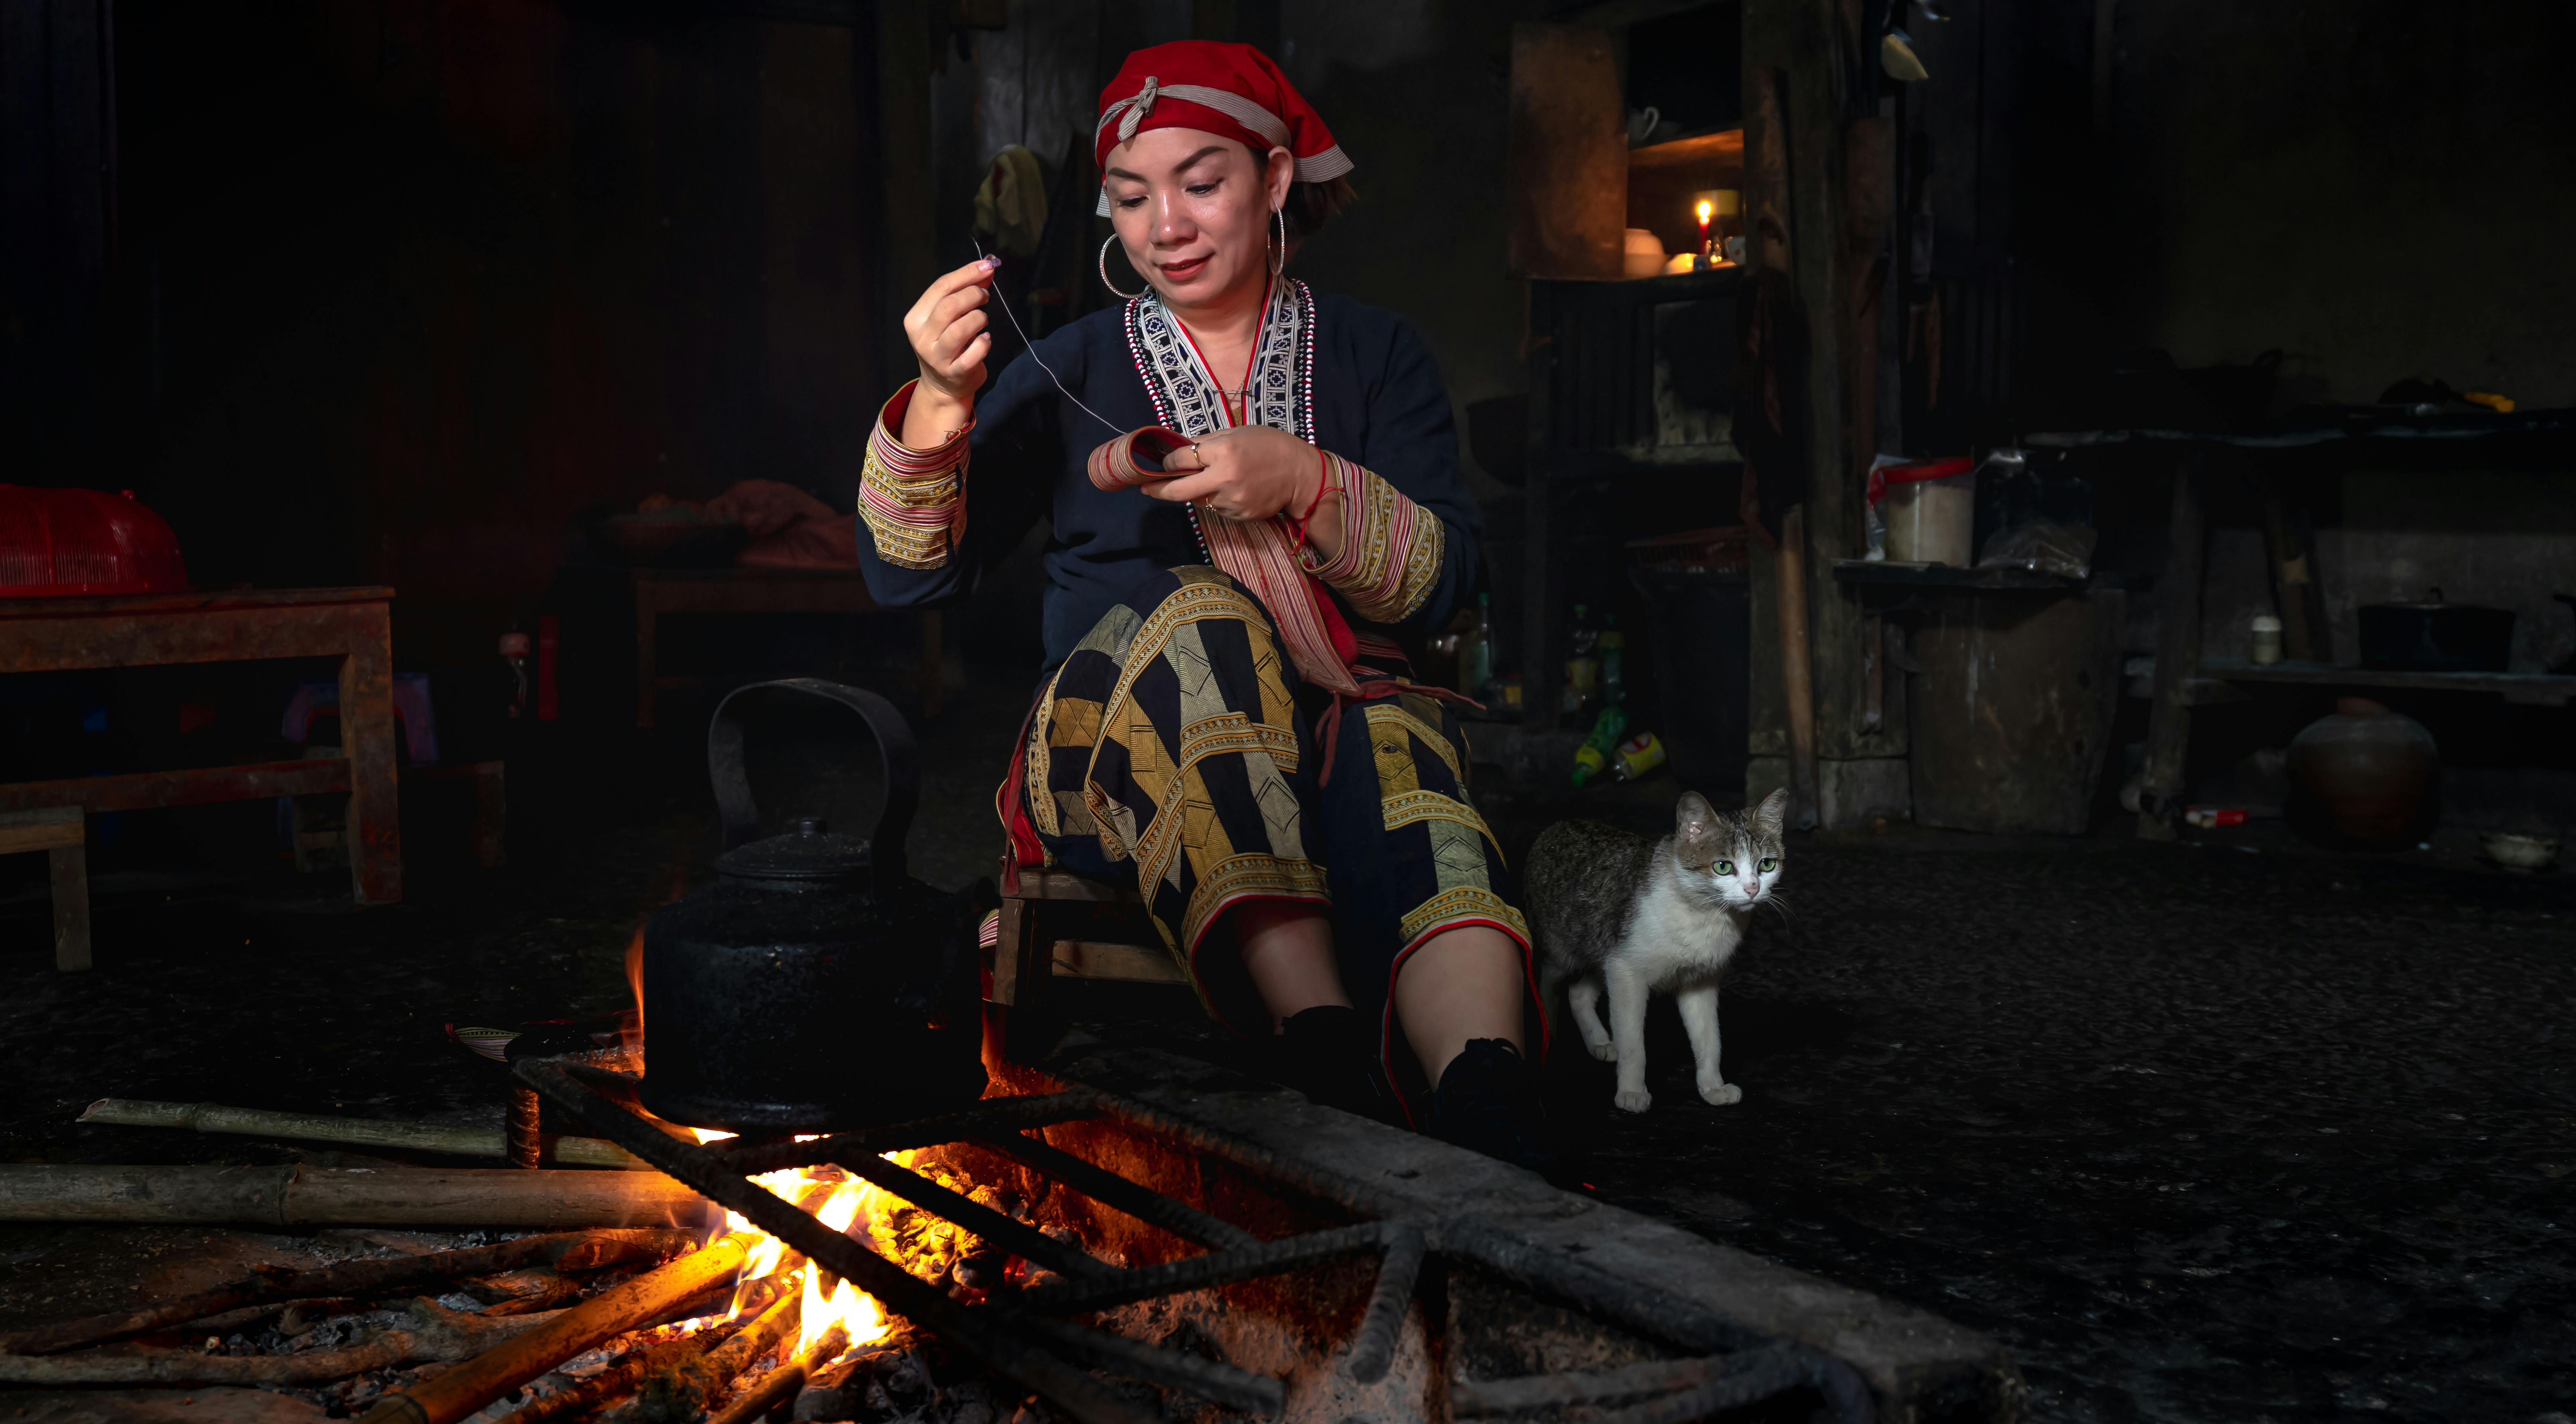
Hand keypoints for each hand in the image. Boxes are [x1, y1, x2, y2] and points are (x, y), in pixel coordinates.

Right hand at [900, 257, 997, 444]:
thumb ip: (964, 291)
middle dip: (973, 295)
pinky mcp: (954, 372)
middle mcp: (922, 337)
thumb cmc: (948, 343)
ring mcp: (937, 357)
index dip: (967, 273)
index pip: (941, 287)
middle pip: (949, 306)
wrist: (943, 385)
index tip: (987, 266)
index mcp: (916, 317)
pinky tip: (985, 339)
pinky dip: (984, 342)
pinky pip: (972, 354)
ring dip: (979, 318)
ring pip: (960, 329)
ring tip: (983, 319)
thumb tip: (987, 266)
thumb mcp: (949, 316)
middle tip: (985, 296)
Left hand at [1146, 424, 1320, 523]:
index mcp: (1223, 452)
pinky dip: (1216, 500)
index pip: (1181, 460)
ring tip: (1212, 480)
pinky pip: (1217, 509)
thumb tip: (1179, 450)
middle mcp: (1224, 478)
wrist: (1301, 474)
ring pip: (1198, 500)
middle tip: (1144, 488)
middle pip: (1177, 490)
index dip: (1168, 462)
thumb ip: (1207, 443)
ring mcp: (1231, 501)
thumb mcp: (1237, 433)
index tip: (1163, 464)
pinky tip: (1233, 489)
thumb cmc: (1269, 446)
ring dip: (1196, 492)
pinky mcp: (1239, 516)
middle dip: (1157, 490)